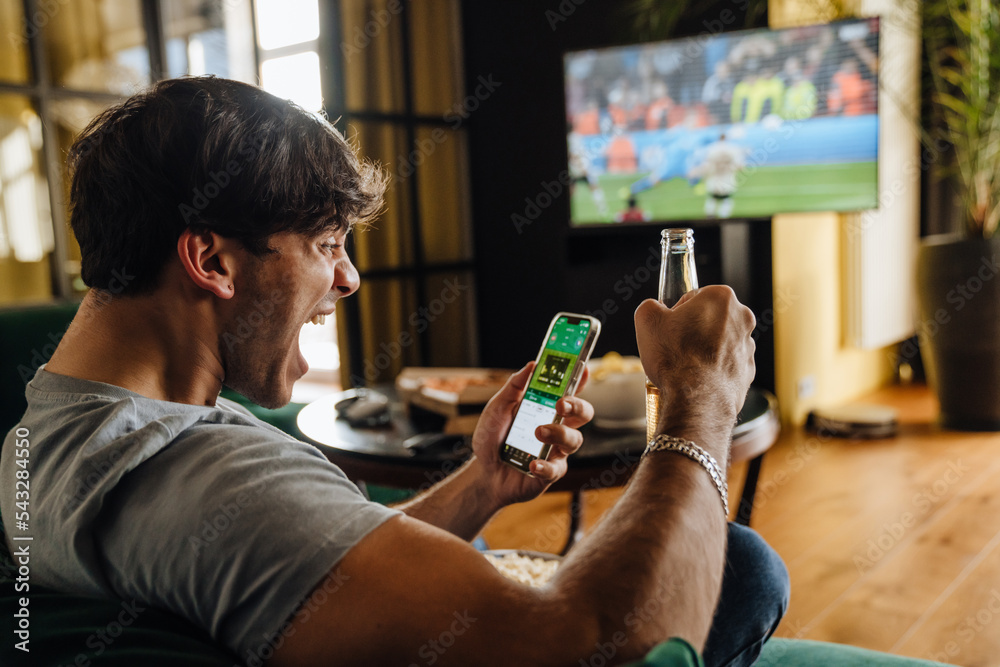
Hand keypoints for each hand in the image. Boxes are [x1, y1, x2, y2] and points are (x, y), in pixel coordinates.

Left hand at [471, 362, 594, 507]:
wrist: (483, 472)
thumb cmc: (492, 438)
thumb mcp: (497, 408)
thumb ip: (514, 387)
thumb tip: (532, 364)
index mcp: (546, 408)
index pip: (570, 391)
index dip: (579, 379)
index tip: (581, 369)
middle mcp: (556, 427)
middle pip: (583, 413)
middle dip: (577, 406)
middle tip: (560, 404)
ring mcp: (556, 450)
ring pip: (575, 440)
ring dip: (559, 433)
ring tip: (538, 432)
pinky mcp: (551, 472)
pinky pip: (556, 468)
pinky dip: (545, 466)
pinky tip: (532, 464)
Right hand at [635, 285, 755, 439]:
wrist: (696, 400)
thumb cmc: (675, 358)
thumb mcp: (646, 320)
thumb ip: (650, 306)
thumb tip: (654, 309)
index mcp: (721, 297)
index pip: (693, 297)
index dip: (677, 313)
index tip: (669, 328)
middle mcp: (742, 318)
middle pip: (709, 318)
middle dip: (693, 330)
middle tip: (674, 347)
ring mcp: (748, 346)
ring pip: (719, 342)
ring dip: (703, 350)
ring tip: (684, 366)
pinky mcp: (748, 370)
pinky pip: (725, 364)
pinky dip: (713, 369)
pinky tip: (697, 379)